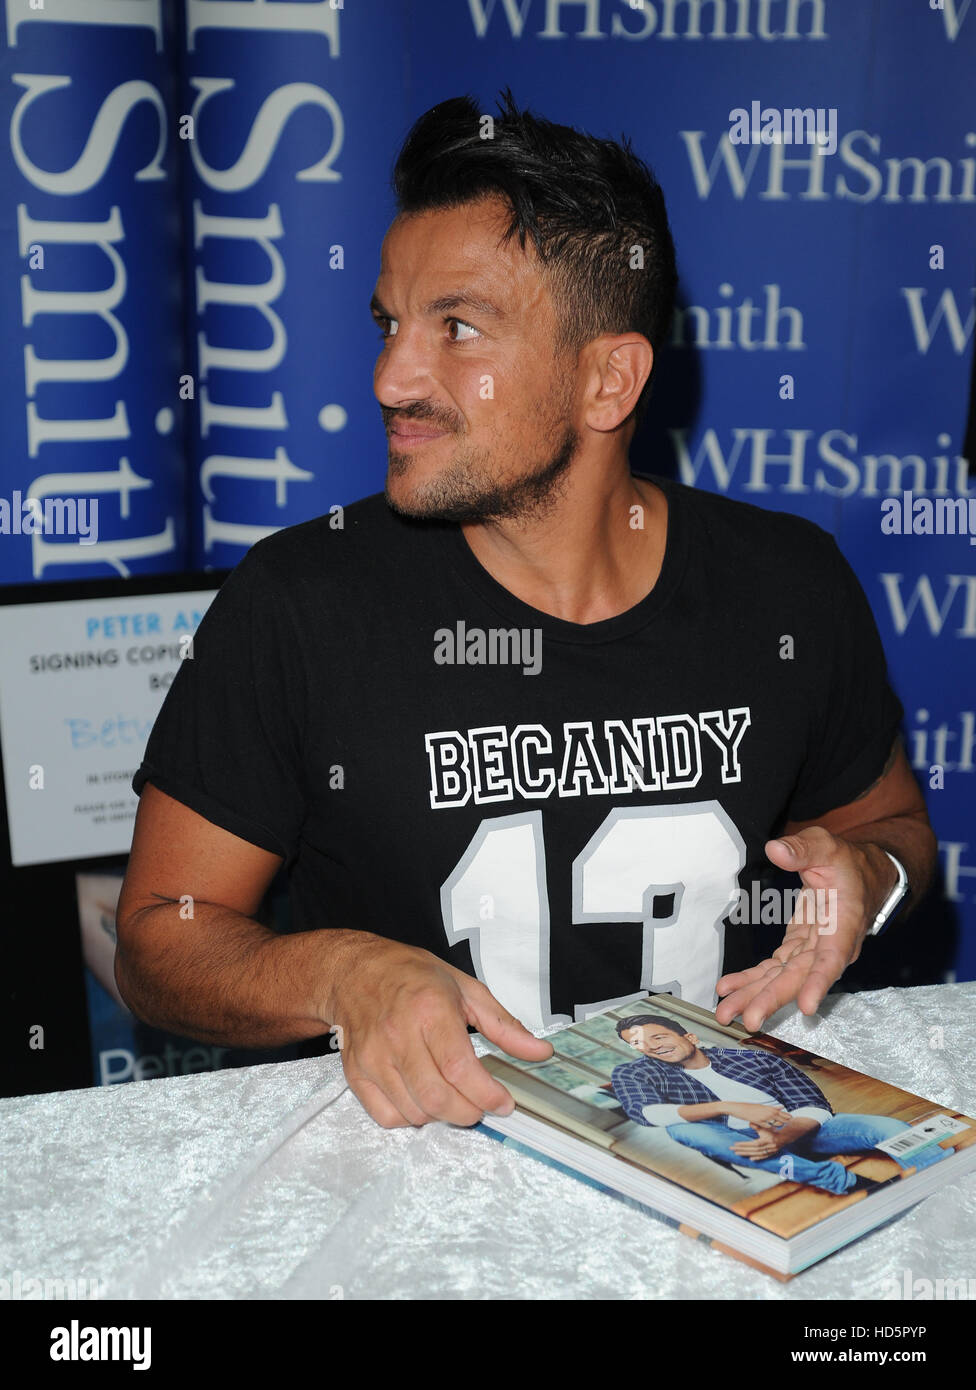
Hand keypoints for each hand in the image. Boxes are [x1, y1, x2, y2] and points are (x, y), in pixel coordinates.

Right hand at [324, 933, 553, 1127]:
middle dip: (470, 1112)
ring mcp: (374, 1057)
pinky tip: (422, 1098)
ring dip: (443, 1115)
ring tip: (453, 1096)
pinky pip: (387, 1116)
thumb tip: (540, 1051)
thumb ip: (504, 1025)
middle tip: (482, 1105)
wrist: (355, 971)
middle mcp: (398, 1034)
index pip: (460, 1068)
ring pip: (415, 1112)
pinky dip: (411, 1118)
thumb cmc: (411, 975)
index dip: (487, 1095)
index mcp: (429, 1009)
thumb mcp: (465, 988)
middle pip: (438, 1097)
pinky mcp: (356, 1073)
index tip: (504, 1102)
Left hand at [715, 827, 895, 1031]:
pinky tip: (728, 991)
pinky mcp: (797, 949)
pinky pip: (772, 969)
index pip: (832, 958)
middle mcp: (829, 947)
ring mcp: (811, 951)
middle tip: (749, 1019)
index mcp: (843, 923)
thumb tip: (776, 850)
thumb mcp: (828, 846)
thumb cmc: (847, 862)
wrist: (861, 876)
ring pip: (782, 979)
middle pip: (799, 977)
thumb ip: (803, 850)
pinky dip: (751, 980)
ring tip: (726, 1013)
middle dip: (773, 999)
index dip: (819, 982)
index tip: (806, 1006)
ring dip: (754, 996)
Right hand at [722, 1103, 792, 1127]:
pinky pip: (766, 1125)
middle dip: (785, 1119)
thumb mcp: (762, 1106)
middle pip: (779, 1116)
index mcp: (768, 1107)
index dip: (786, 1115)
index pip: (780, 1111)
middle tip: (792, 1122)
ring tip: (786, 1127)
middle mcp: (766, 1111)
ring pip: (774, 1121)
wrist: (739, 1108)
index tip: (792, 1118)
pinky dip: (771, 1127)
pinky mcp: (758, 1121)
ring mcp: (763, 1116)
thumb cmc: (750, 1108)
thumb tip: (782, 1106)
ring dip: (780, 1124)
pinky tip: (774, 1131)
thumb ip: (773, 1107)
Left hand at [730, 1130, 785, 1159]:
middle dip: (742, 1150)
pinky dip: (757, 1158)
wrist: (785, 1136)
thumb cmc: (774, 1130)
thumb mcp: (765, 1127)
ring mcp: (770, 1151)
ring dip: (747, 1154)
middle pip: (753, 1150)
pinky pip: (763, 1157)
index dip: (744, 1144)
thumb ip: (757, 1126)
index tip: (736, 1144)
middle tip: (732, 1149)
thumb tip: (750, 1122)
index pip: (753, 1144)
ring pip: (756, 1154)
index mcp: (766, 1140)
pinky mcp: (771, 1153)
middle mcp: (768, 1147)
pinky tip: (751, 1159)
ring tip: (738, 1153)